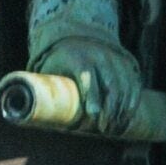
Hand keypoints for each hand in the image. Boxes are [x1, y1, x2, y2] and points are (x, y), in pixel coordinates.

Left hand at [31, 30, 149, 130]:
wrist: (80, 36)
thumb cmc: (60, 60)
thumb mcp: (51, 68)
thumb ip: (47, 87)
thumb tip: (31, 113)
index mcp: (79, 57)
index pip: (88, 78)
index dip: (92, 97)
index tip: (94, 116)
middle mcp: (101, 57)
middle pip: (111, 86)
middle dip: (110, 110)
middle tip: (104, 129)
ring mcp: (116, 60)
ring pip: (125, 87)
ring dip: (122, 110)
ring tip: (115, 128)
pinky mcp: (127, 64)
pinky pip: (134, 85)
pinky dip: (133, 103)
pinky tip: (127, 117)